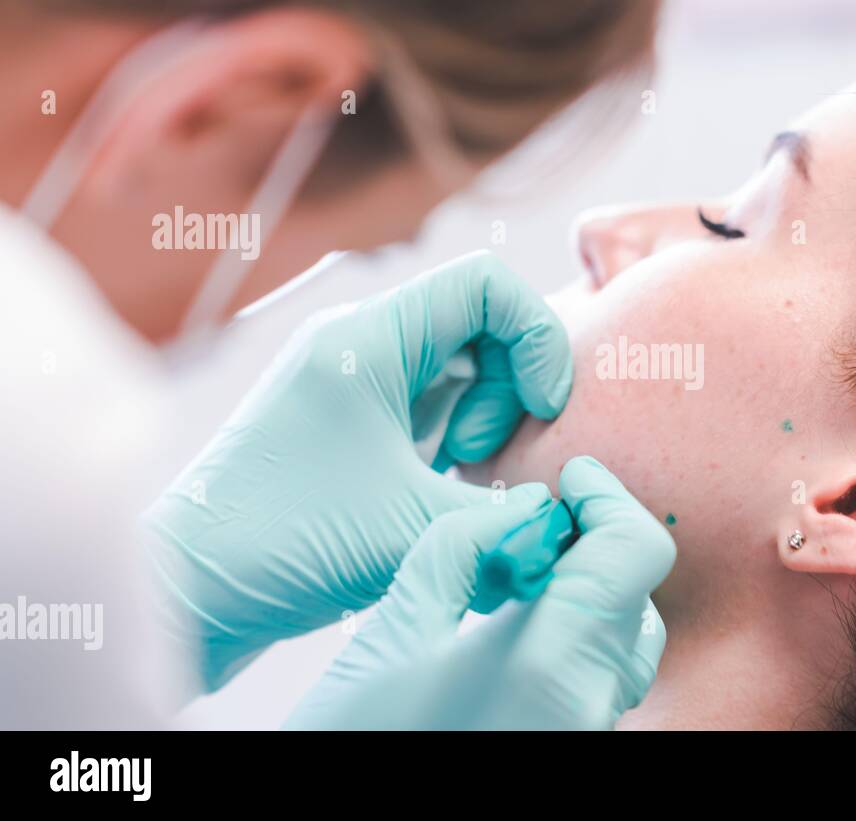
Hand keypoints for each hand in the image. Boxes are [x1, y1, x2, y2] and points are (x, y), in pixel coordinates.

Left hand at [144, 251, 571, 690]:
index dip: (538, 337)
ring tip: (457, 477)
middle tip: (479, 457)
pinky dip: (455, 439)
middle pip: (481, 326)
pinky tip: (439, 491)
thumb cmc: (280, 546)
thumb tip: (561, 510)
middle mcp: (361, 345)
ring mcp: (353, 383)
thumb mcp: (412, 529)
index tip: (546, 408)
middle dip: (509, 392)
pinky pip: (431, 404)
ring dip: (485, 419)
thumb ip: (507, 515)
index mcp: (369, 339)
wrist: (187, 594)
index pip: (488, 283)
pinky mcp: (350, 423)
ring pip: (460, 368)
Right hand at [284, 457, 676, 729]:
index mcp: (552, 663)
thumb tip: (521, 510)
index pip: (636, 552)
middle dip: (592, 547)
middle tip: (530, 531)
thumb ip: (460, 552)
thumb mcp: (390, 633)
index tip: (567, 480)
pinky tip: (512, 635)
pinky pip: (598, 684)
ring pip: (622, 645)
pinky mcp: (570, 751)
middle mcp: (589, 706)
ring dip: (586, 596)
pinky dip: (574, 642)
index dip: (606, 498)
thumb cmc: (354, 742)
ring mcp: (586, 738)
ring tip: (514, 582)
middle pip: (635, 598)